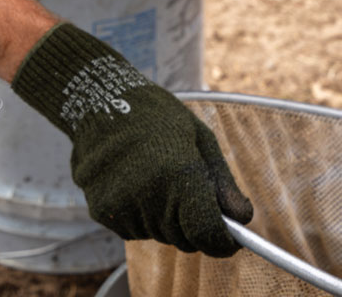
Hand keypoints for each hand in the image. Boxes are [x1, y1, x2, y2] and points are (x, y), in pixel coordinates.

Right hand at [12, 24, 251, 256]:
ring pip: (159, 235)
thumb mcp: (199, 139)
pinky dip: (141, 216)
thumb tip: (242, 218)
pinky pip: (134, 229)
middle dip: (193, 224)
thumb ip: (222, 183)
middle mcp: (147, 196)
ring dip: (165, 219)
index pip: (207, 234)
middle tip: (187, 191)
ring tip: (155, 179)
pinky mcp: (100, 211)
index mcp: (177, 175)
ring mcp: (120, 206)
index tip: (229, 237)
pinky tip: (134, 183)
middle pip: (184, 239)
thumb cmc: (156, 116)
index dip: (222, 241)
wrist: (99, 101)